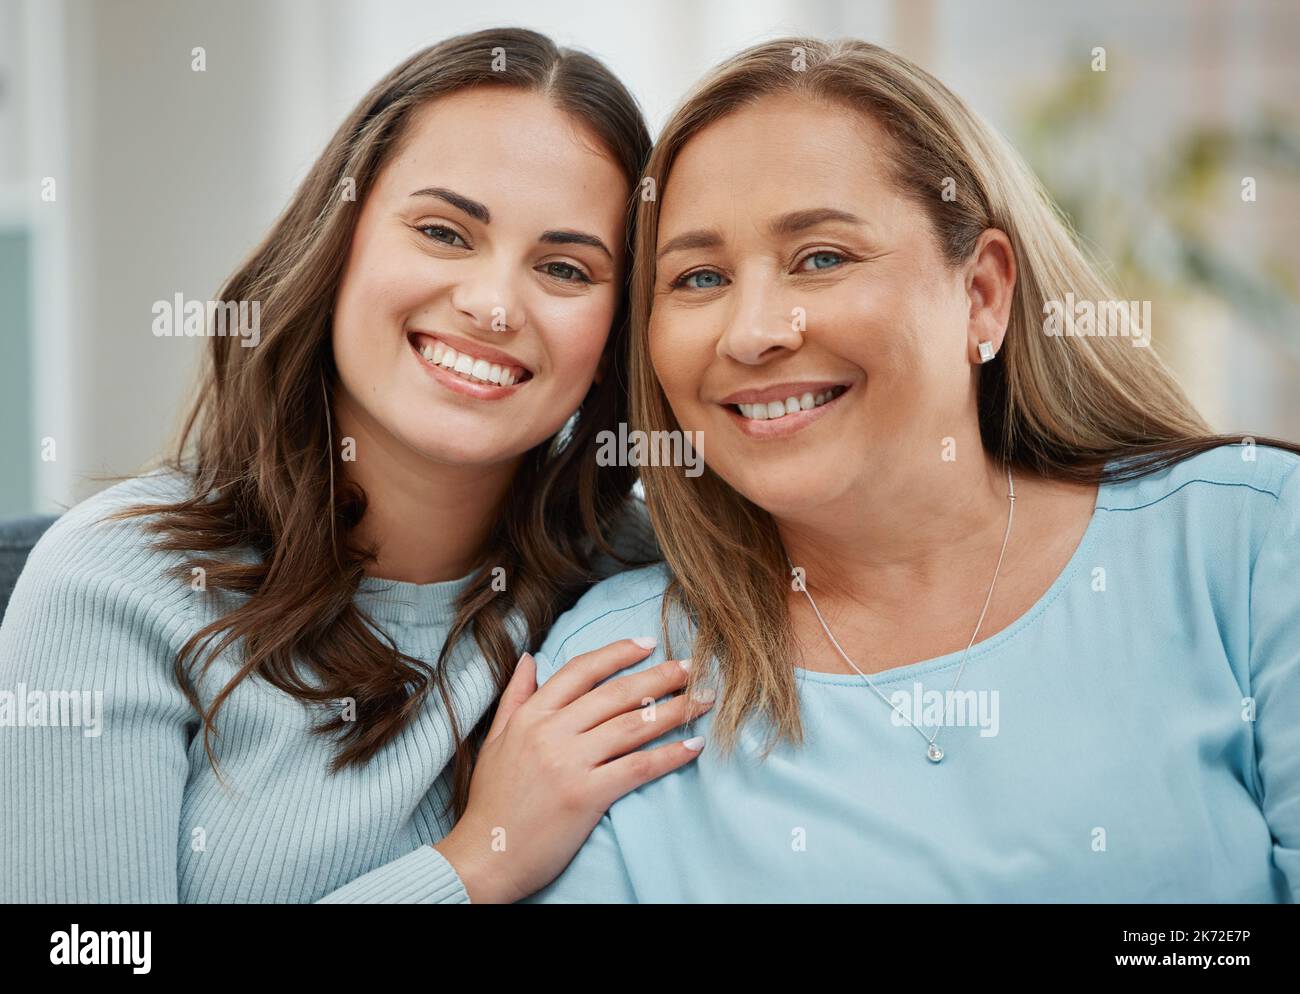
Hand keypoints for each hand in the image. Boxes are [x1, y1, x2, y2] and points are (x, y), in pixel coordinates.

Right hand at [433, 638, 712, 902]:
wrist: (484, 857)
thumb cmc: (492, 802)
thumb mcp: (496, 740)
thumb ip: (516, 696)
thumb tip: (529, 657)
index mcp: (531, 716)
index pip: (581, 670)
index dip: (618, 653)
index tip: (648, 643)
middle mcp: (551, 732)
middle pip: (616, 694)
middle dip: (660, 676)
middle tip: (692, 665)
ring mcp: (569, 763)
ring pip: (633, 726)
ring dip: (675, 710)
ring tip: (704, 699)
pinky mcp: (586, 796)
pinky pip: (638, 767)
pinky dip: (670, 755)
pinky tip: (694, 745)